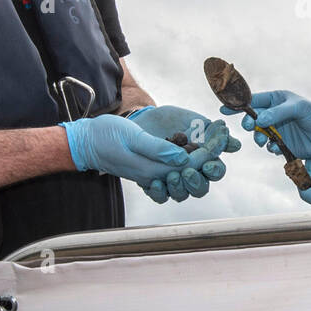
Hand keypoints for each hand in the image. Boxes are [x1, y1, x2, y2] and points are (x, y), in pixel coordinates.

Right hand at [61, 110, 234, 203]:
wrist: (87, 142)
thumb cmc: (107, 137)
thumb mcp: (133, 138)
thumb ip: (158, 150)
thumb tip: (184, 159)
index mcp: (155, 171)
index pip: (193, 166)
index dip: (212, 148)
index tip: (224, 130)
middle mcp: (159, 175)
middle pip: (195, 180)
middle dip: (212, 162)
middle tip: (221, 138)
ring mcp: (156, 172)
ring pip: (189, 178)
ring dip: (204, 163)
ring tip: (214, 142)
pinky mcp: (153, 165)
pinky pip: (177, 171)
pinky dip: (192, 162)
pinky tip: (199, 144)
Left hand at [126, 105, 241, 202]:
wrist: (144, 118)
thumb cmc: (174, 120)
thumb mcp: (195, 122)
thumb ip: (214, 134)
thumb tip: (236, 146)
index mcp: (205, 160)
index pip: (216, 171)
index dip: (214, 171)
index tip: (207, 165)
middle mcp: (191, 174)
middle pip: (200, 189)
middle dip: (195, 183)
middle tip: (186, 172)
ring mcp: (173, 180)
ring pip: (181, 195)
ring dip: (178, 189)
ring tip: (170, 176)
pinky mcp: (155, 183)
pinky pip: (160, 196)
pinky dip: (158, 192)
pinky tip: (154, 183)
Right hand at [223, 90, 310, 162]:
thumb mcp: (300, 108)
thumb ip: (279, 112)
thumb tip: (258, 120)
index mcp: (277, 100)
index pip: (255, 100)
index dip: (240, 104)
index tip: (225, 109)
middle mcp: (274, 114)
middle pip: (253, 118)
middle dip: (248, 123)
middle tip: (249, 127)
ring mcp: (277, 130)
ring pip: (259, 134)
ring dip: (258, 137)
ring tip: (263, 140)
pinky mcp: (282, 144)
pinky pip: (269, 146)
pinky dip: (270, 147)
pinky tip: (277, 147)